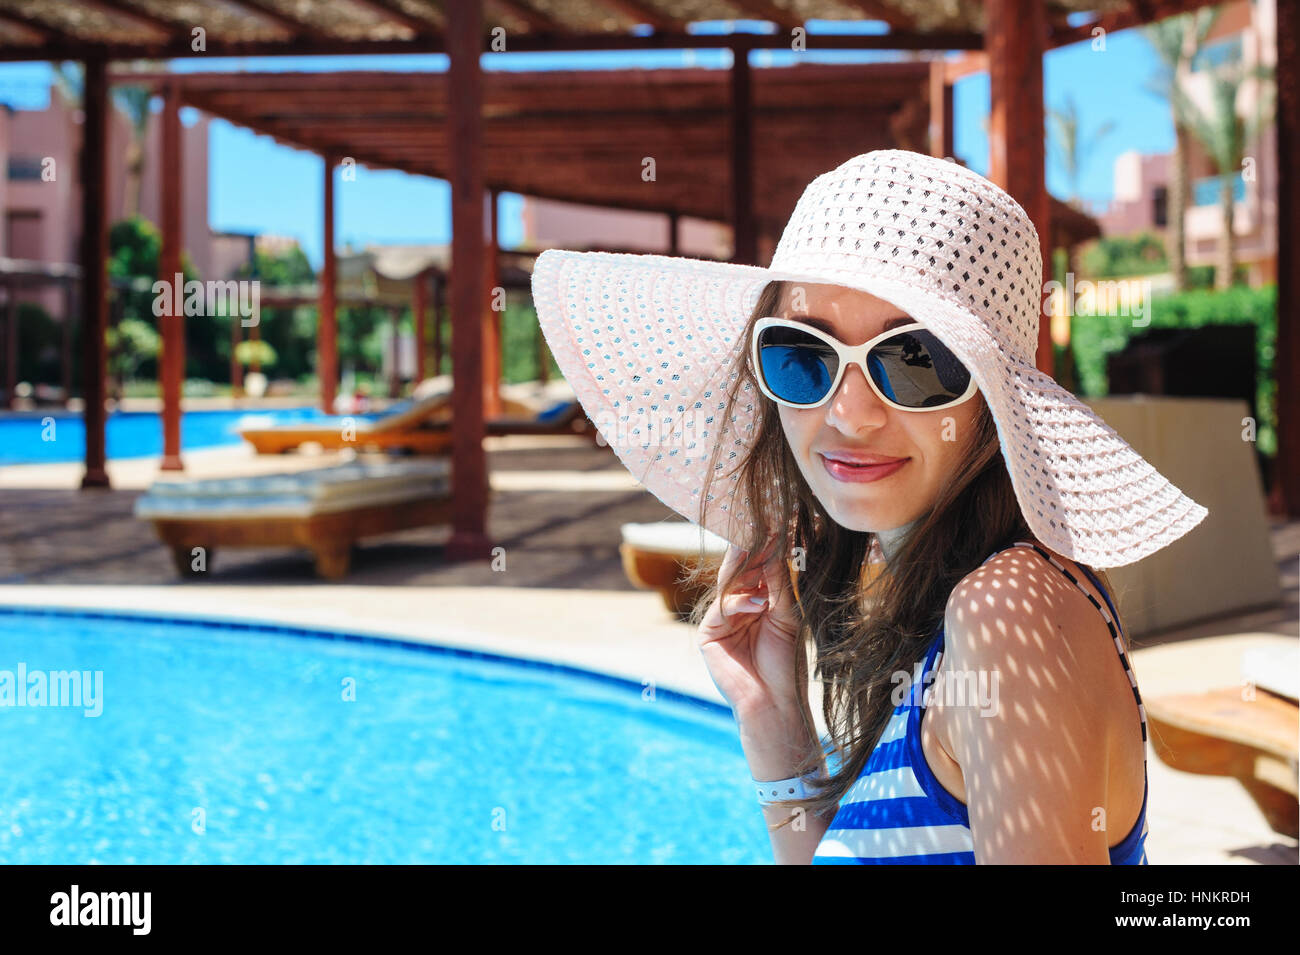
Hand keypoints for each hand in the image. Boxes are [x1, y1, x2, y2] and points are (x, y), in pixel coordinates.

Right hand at [696, 534, 803, 718]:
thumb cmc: (784, 663)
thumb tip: (776, 548)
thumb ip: (777, 585)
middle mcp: (737, 608)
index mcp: (757, 603)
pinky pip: (722, 608)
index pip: (757, 570)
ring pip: (728, 585)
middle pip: (740, 573)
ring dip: (744, 568)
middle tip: (759, 527)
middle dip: (751, 552)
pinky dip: (740, 603)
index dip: (765, 550)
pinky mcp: (709, 633)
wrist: (774, 700)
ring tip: (757, 550)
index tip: (777, 526)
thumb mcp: (786, 616)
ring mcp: (721, 620)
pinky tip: (758, 604)